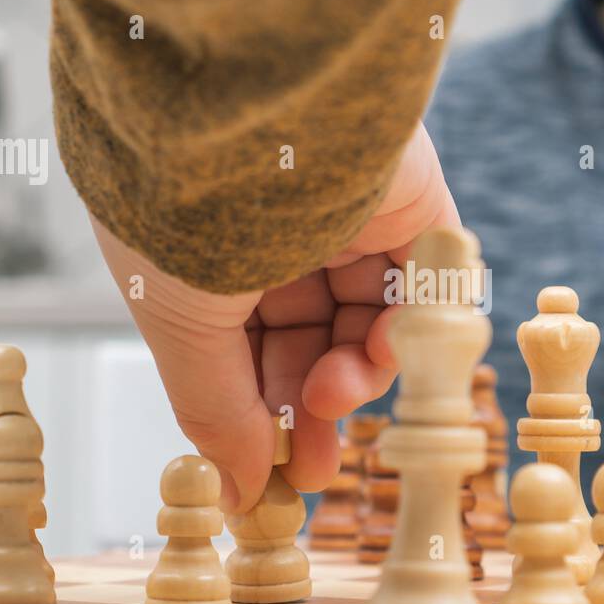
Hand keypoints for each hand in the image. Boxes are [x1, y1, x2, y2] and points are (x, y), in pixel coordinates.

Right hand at [92, 124, 457, 513]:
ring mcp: (347, 207)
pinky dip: (405, 332)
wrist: (241, 109)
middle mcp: (278, 222)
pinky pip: (422, 279)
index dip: (255, 408)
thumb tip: (238, 495)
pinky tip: (370, 360)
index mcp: (209, 240)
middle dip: (311, 404)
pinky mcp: (411, 195)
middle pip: (308, 335)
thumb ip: (214, 410)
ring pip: (367, 317)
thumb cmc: (183, 208)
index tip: (266, 476)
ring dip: (354, 373)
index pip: (240, 338)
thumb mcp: (181, 324)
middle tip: (313, 471)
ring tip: (333, 401)